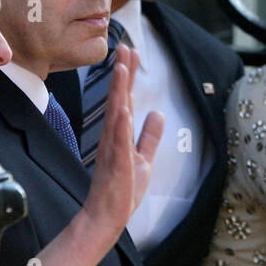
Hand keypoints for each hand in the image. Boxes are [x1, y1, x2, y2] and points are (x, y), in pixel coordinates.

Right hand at [80, 44, 163, 243]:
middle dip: (123, 74)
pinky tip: (123, 108)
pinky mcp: (117, 164)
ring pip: (117, 114)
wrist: (106, 217)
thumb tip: (158, 114)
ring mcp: (113, 149)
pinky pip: (119, 141)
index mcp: (120, 135)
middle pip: (119, 99)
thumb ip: (149, 137)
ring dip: (120, 91)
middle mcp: (114, 137)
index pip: (126, 99)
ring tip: (122, 69)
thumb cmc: (122, 191)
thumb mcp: (144, 159)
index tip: (130, 54)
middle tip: (124, 48)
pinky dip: (121, 124)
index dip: (129, 77)